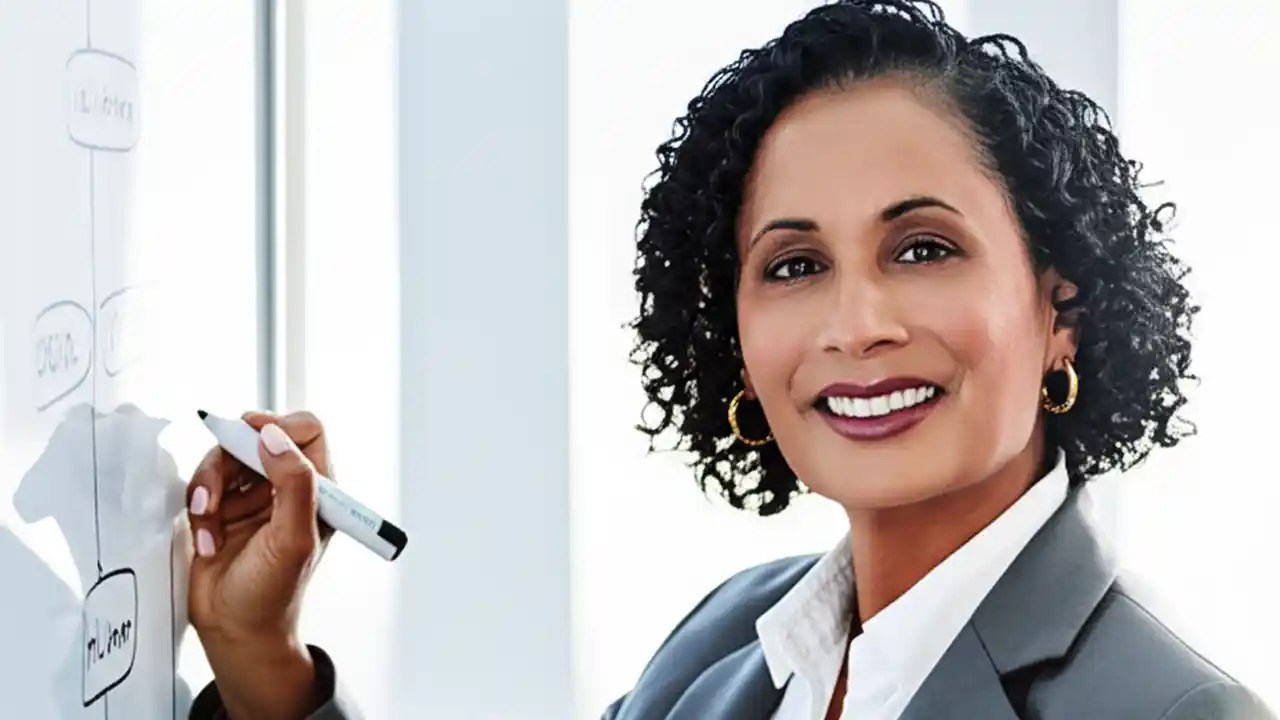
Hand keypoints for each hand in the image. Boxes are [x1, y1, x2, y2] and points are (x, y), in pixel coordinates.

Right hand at [186, 410, 333, 718]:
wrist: (235, 630)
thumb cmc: (272, 594)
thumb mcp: (293, 539)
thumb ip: (294, 483)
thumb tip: (275, 437)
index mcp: (317, 489)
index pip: (305, 430)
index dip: (278, 427)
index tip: (252, 438)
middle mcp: (286, 486)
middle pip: (255, 437)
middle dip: (229, 460)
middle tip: (216, 493)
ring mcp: (253, 496)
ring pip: (224, 457)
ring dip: (210, 488)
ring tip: (210, 522)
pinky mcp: (222, 507)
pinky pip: (203, 484)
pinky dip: (199, 507)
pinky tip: (207, 539)